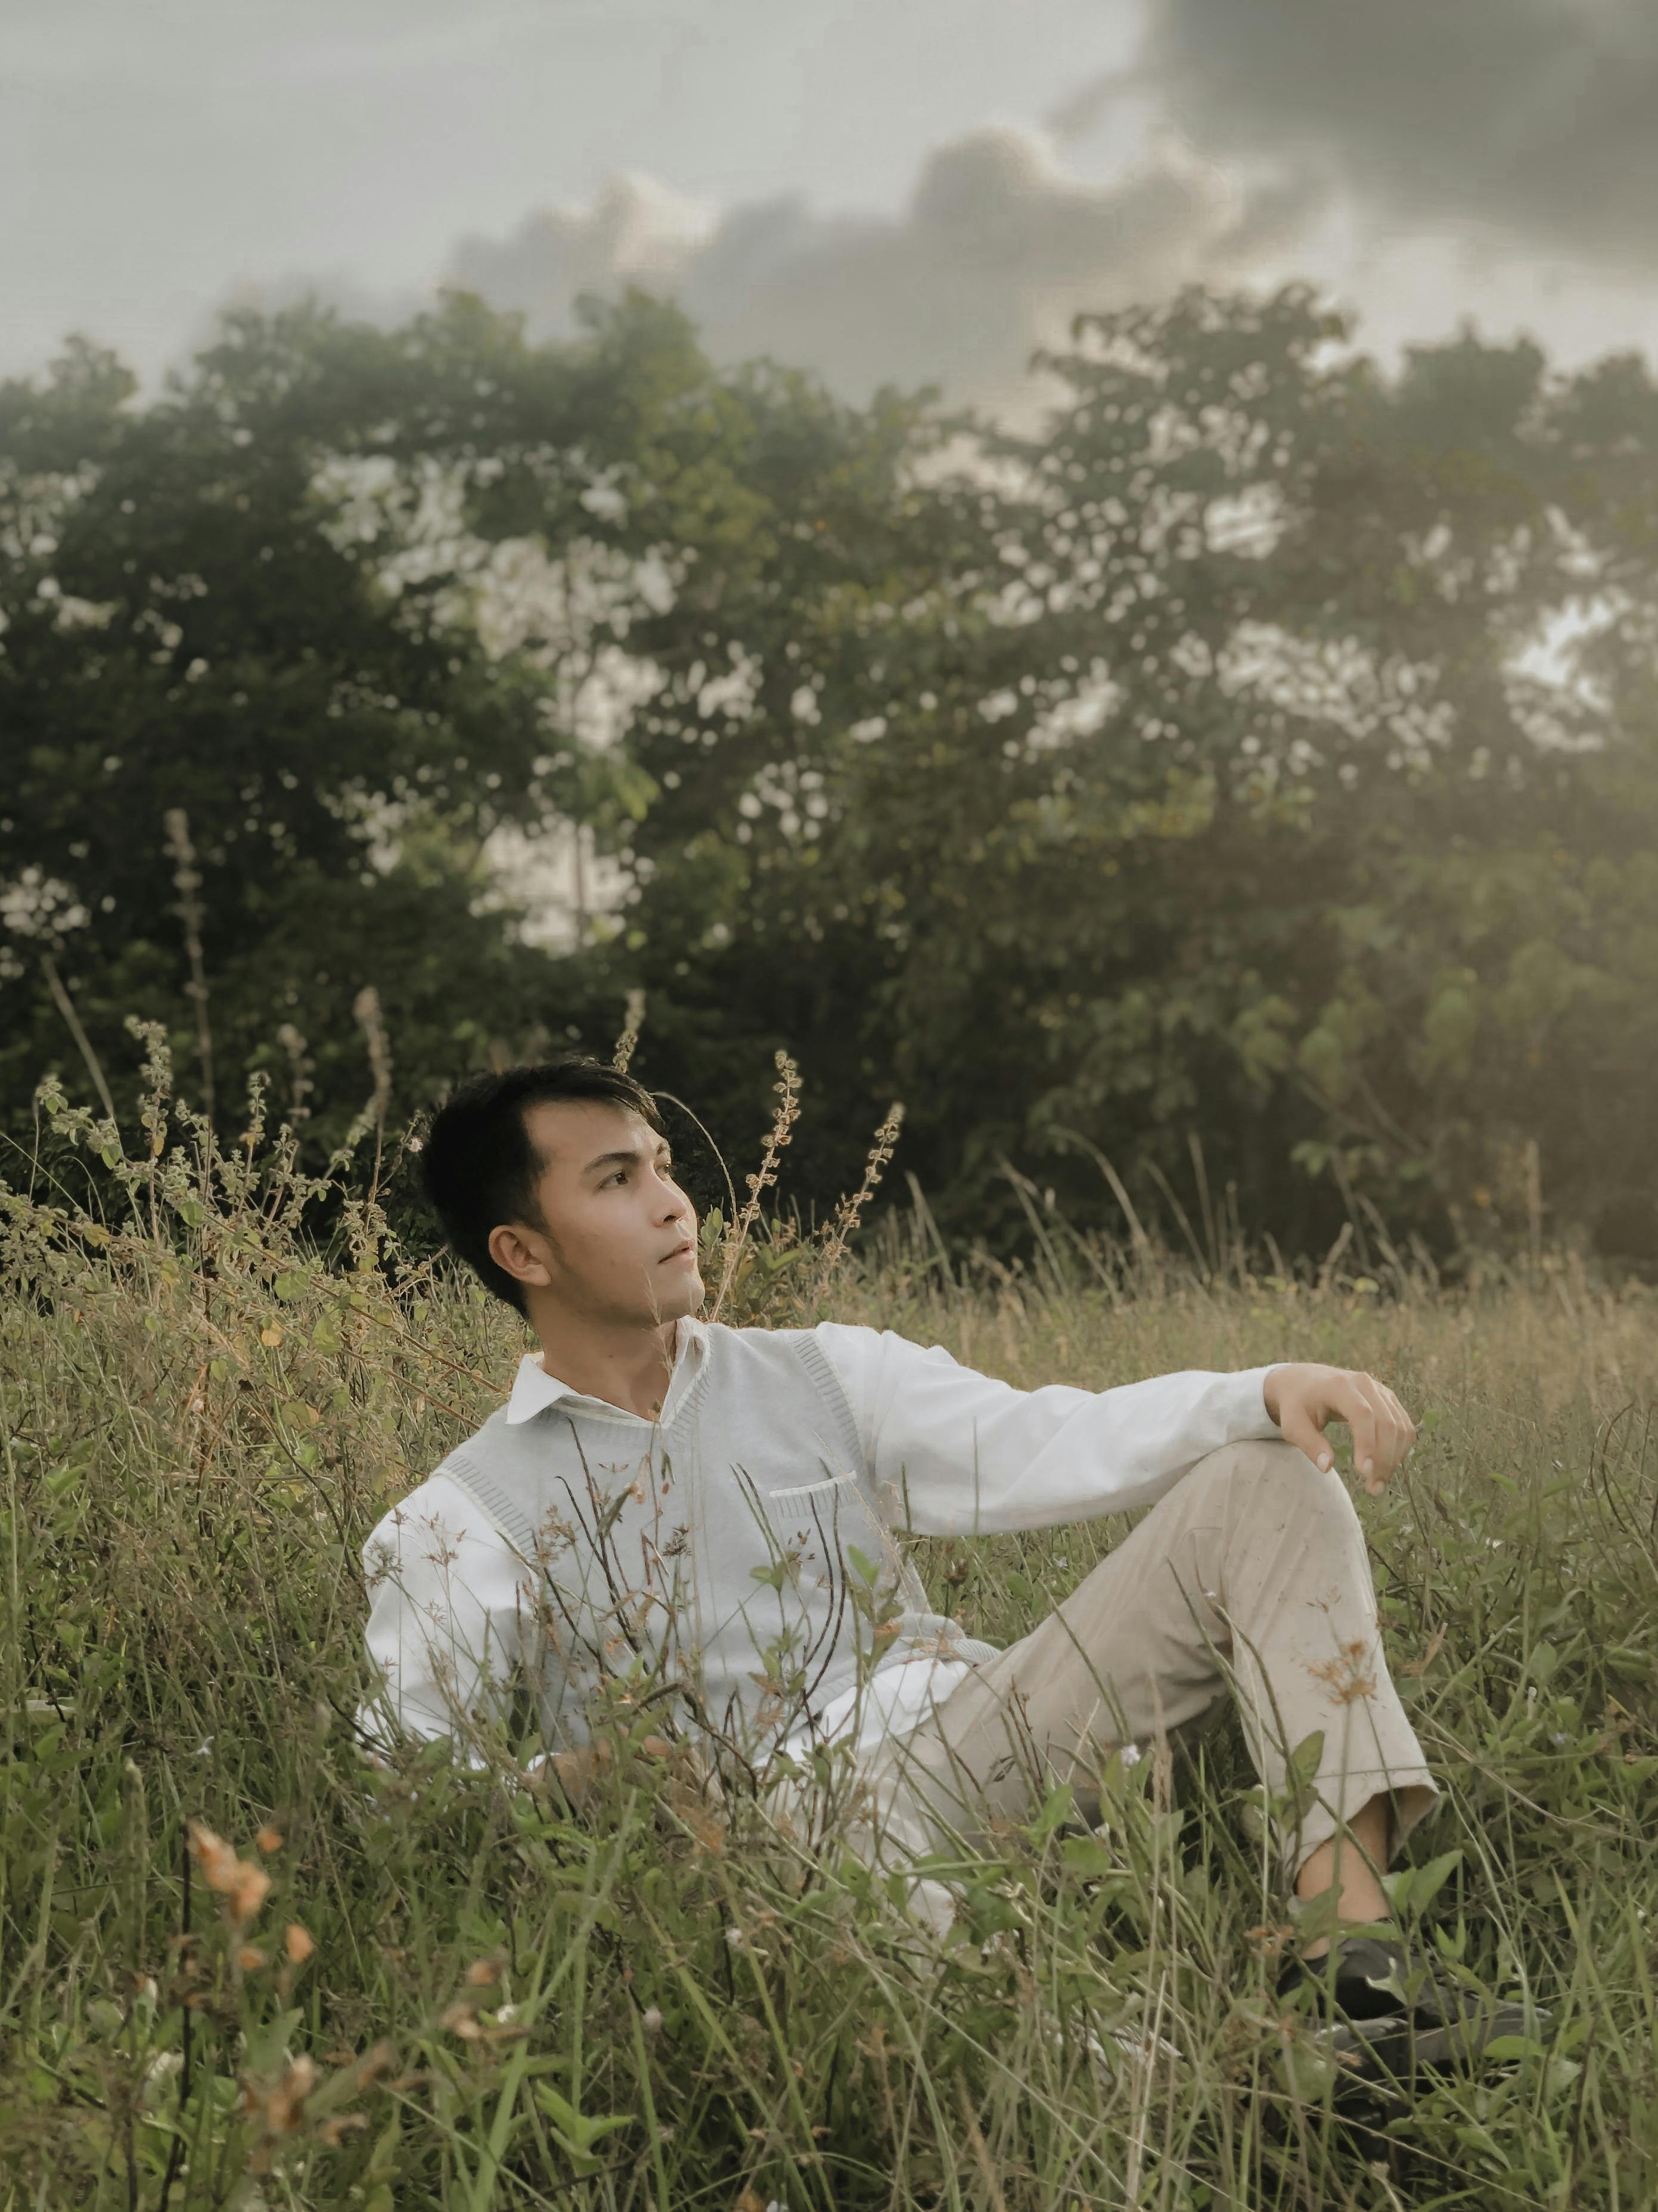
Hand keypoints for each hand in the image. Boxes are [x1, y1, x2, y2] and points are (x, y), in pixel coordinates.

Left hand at [1262, 1363, 1415, 1494]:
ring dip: (1394, 1459)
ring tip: (1378, 1484)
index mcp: (1339, 1385)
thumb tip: (1327, 1467)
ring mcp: (1380, 1390)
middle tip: (1373, 1489)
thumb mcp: (1292, 1424)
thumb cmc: (1296, 1405)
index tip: (1363, 1472)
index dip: (1367, 1444)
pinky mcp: (1388, 1399)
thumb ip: (1308, 1444)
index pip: (1362, 1415)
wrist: (1304, 1382)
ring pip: (1399, 1426)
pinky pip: (1403, 1426)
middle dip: (1383, 1459)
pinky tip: (1386, 1467)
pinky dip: (1400, 1449)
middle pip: (1386, 1422)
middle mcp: (1364, 1384)